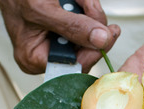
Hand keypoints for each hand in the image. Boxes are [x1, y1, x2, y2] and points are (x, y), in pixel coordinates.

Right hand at [0, 0, 120, 73]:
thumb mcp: (43, 10)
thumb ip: (72, 26)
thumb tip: (101, 40)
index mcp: (35, 60)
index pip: (74, 67)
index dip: (94, 51)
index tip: (108, 34)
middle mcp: (48, 55)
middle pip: (86, 51)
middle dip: (93, 26)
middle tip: (88, 5)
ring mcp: (58, 43)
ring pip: (90, 35)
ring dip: (90, 12)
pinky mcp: (66, 30)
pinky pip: (87, 24)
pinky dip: (87, 8)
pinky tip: (78, 0)